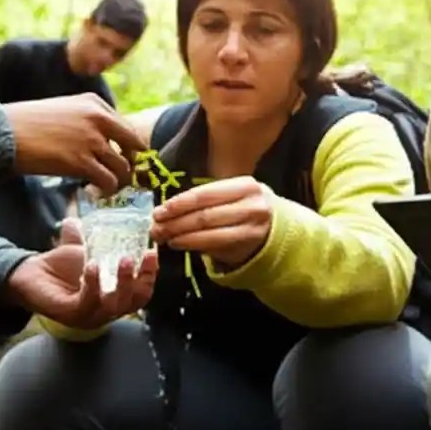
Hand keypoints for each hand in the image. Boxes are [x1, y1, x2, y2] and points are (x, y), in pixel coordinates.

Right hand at [2, 93, 145, 191]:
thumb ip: (86, 120)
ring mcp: (91, 140)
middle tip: (119, 177)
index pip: (127, 128)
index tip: (121, 160)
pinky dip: (105, 191)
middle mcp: (98, 118)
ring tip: (104, 188)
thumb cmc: (27, 123)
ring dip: (118, 182)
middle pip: (134, 146)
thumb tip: (102, 143)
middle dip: (130, 164)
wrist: (3, 132)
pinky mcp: (81, 162)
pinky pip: (108, 181)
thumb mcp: (63, 110)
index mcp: (95, 103)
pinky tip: (93, 192)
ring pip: (124, 167)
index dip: (128, 148)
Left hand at [3, 219, 158, 328]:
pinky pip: (87, 302)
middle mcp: (105, 310)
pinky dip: (93, 284)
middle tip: (141, 257)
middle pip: (134, 301)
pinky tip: (92, 265)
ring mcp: (89, 315)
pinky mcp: (71, 314)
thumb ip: (87, 235)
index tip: (152, 253)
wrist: (26, 274)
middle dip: (142, 280)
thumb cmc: (57, 267)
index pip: (140, 292)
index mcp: (113, 297)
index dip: (149, 275)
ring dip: (122, 282)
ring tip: (123, 259)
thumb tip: (84, 213)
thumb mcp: (79, 249)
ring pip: (115, 305)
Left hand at [151, 176, 272, 268]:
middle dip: (174, 220)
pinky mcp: (247, 244)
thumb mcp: (232, 196)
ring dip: (179, 234)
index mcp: (245, 185)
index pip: (205, 193)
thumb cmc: (245, 209)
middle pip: (204, 213)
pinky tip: (177, 243)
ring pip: (207, 230)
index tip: (159, 210)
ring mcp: (251, 226)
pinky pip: (213, 244)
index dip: (179, 203)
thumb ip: (205, 199)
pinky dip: (191, 243)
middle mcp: (251, 204)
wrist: (275, 230)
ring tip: (161, 235)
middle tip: (154, 226)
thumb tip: (166, 209)